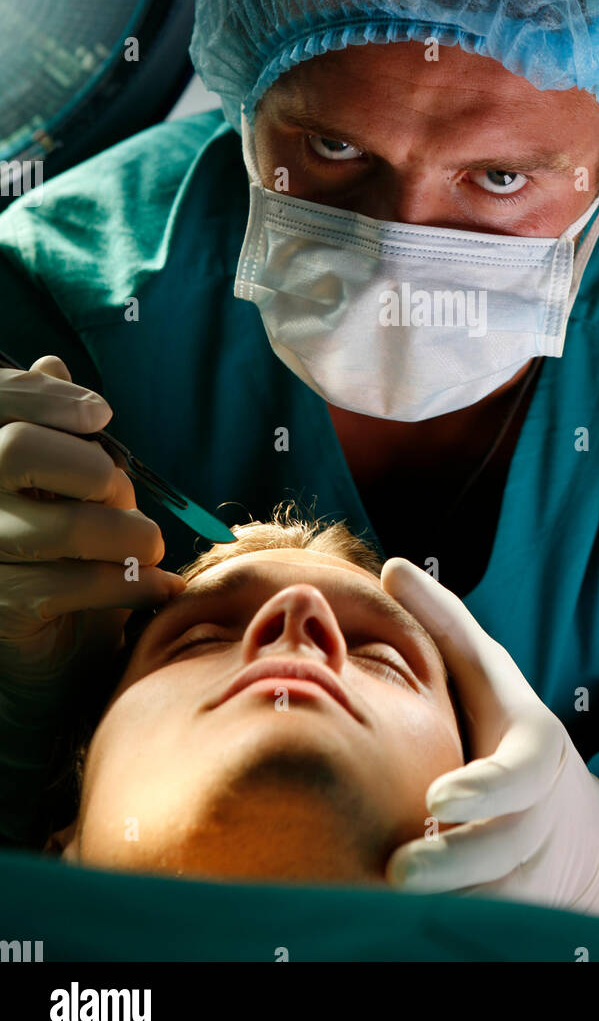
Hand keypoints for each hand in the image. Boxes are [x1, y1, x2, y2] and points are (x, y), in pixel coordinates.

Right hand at [0, 354, 184, 706]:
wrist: (52, 660)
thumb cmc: (62, 556)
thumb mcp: (65, 487)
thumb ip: (56, 430)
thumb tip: (51, 359)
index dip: (48, 397)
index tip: (102, 415)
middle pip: (16, 450)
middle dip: (92, 467)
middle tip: (126, 497)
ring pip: (61, 523)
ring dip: (127, 533)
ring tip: (154, 548)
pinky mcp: (2, 607)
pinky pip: (76, 582)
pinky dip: (133, 584)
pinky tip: (160, 589)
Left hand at [380, 557, 598, 925]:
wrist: (577, 825)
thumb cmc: (508, 728)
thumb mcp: (488, 673)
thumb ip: (444, 623)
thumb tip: (393, 567)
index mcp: (537, 748)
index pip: (520, 774)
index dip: (485, 789)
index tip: (438, 799)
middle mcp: (544, 812)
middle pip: (506, 845)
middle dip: (455, 861)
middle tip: (400, 870)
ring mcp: (541, 869)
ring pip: (500, 895)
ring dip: (452, 902)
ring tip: (391, 902)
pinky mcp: (531, 914)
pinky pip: (495, 927)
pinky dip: (457, 929)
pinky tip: (402, 933)